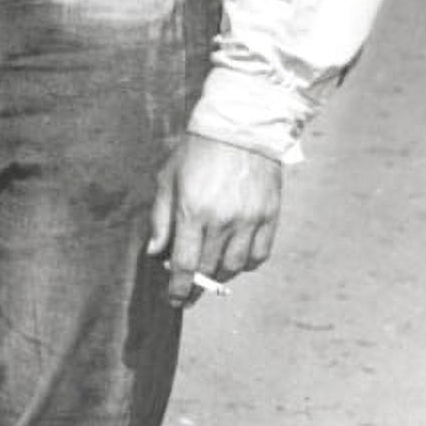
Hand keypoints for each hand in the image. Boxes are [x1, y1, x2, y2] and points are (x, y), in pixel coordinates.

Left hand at [147, 133, 282, 307]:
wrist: (240, 126)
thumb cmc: (197, 151)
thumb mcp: (168, 179)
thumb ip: (161, 218)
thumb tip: (155, 252)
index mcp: (193, 211)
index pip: (184, 264)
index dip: (178, 288)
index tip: (174, 300)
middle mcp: (223, 220)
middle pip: (208, 268)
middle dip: (196, 286)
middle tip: (188, 292)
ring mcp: (249, 219)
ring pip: (235, 266)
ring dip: (220, 275)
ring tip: (210, 273)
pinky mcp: (270, 215)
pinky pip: (260, 255)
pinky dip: (248, 264)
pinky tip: (236, 260)